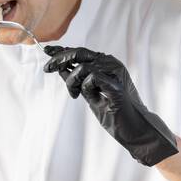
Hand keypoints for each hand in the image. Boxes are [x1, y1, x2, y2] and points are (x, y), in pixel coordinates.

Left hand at [42, 46, 178, 166]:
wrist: (133, 130)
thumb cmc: (114, 114)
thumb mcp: (90, 95)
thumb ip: (78, 81)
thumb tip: (60, 68)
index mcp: (106, 65)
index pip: (81, 52)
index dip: (62, 50)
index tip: (47, 50)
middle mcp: (111, 64)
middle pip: (80, 53)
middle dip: (59, 59)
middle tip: (47, 68)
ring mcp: (115, 73)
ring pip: (82, 66)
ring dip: (72, 81)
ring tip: (74, 94)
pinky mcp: (115, 85)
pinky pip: (91, 78)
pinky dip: (84, 87)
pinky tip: (84, 96)